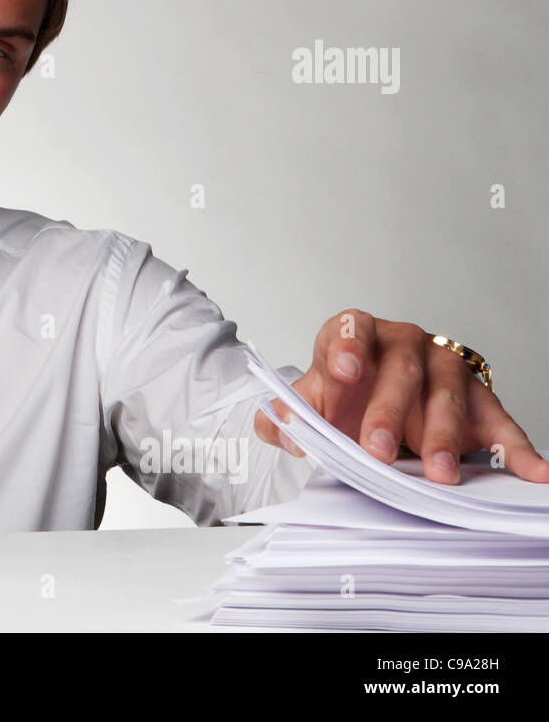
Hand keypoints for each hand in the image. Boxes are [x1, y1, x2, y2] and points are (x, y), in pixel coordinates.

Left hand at [255, 309, 548, 484]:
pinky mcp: (479, 400)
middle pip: (401, 371)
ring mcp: (445, 370)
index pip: (349, 329)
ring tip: (438, 473)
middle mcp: (405, 344)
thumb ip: (286, 413)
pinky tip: (534, 470)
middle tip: (378, 451)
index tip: (342, 371)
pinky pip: (499, 421)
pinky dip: (517, 447)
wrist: (380, 400)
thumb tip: (279, 428)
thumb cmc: (347, 395)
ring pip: (448, 396)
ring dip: (443, 437)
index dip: (346, 347)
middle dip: (389, 412)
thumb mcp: (312, 399)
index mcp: (357, 335)